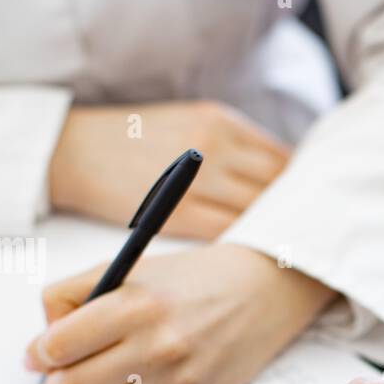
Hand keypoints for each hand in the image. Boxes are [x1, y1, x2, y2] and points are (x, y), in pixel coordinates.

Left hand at [24, 243, 335, 383]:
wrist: (261, 293)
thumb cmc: (192, 279)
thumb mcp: (130, 268)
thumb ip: (75, 296)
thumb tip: (41, 342)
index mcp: (135, 304)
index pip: (57, 346)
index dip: (38, 353)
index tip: (38, 354)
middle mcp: (157, 346)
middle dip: (58, 381)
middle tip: (63, 369)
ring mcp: (176, 381)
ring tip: (101, 374)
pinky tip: (142, 377)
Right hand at [48, 102, 289, 237]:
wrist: (72, 152)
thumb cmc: (134, 144)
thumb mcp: (189, 124)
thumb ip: (233, 147)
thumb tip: (277, 177)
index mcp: (221, 123)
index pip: (283, 160)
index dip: (302, 188)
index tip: (311, 211)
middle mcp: (216, 146)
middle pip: (278, 187)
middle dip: (295, 213)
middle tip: (308, 238)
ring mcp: (197, 180)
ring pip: (257, 211)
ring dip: (272, 232)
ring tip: (286, 254)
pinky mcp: (177, 213)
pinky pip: (228, 233)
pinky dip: (244, 246)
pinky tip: (252, 261)